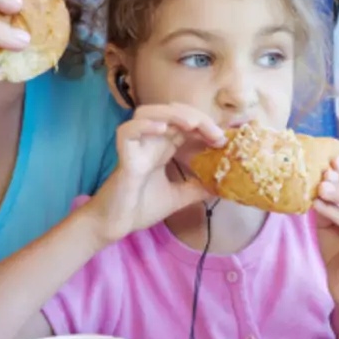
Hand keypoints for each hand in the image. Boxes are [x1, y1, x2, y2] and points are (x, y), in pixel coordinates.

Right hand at [87, 104, 225, 244]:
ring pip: (147, 112)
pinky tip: (162, 129)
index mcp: (162, 147)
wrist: (115, 225)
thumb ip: (197, 189)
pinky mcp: (124, 157)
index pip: (184, 123)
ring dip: (172, 114)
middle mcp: (149, 142)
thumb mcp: (178, 197)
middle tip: (216, 133)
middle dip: (195, 116)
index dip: (205, 125)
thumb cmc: (140, 208)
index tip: (223, 140)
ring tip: (191, 124)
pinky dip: (143, 126)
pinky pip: (127, 131)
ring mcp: (136, 147)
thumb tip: (221, 187)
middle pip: (171, 112)